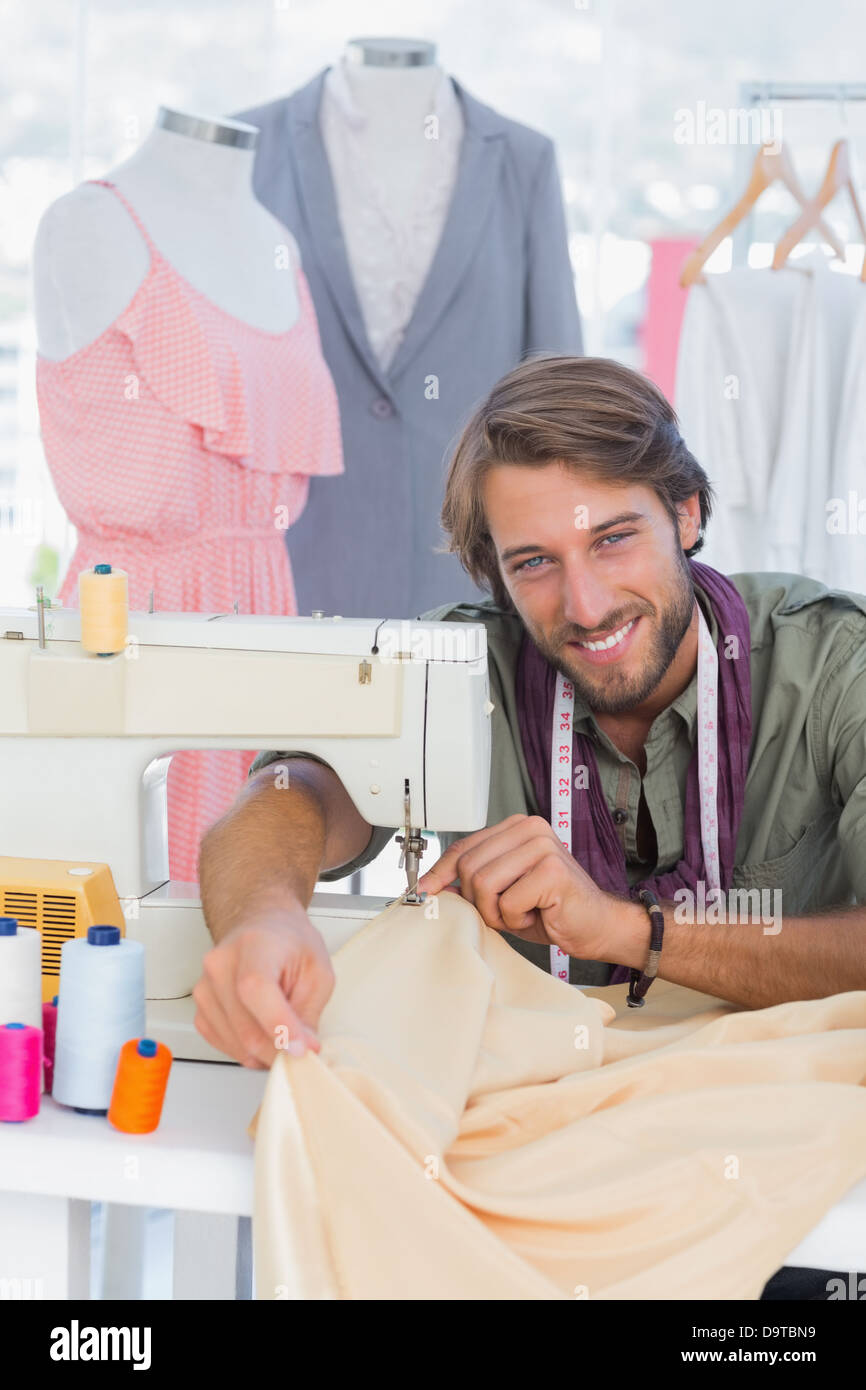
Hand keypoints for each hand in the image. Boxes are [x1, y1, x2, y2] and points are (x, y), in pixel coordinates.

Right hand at [192, 899, 334, 1068]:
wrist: (263, 928)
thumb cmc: (290, 944)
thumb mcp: (317, 971)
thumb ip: (309, 1012)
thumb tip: (301, 1049)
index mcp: (254, 945)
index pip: (256, 990)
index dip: (278, 1025)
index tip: (300, 1049)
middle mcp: (221, 964)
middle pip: (245, 1027)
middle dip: (278, 1050)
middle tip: (302, 1053)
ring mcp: (205, 987)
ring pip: (235, 1043)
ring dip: (264, 1053)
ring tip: (283, 1035)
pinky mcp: (200, 1007)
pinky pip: (222, 1043)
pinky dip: (246, 1050)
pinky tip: (263, 1034)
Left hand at [416, 813, 635, 963]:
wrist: (596, 926)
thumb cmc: (551, 909)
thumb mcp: (505, 891)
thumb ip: (475, 881)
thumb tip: (434, 884)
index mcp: (516, 827)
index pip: (464, 846)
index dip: (440, 871)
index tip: (424, 888)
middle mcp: (529, 829)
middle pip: (470, 867)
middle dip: (479, 901)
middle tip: (503, 912)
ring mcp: (542, 847)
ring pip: (484, 884)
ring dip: (496, 912)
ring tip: (520, 913)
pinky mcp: (551, 870)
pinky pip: (507, 902)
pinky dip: (515, 920)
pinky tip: (537, 914)